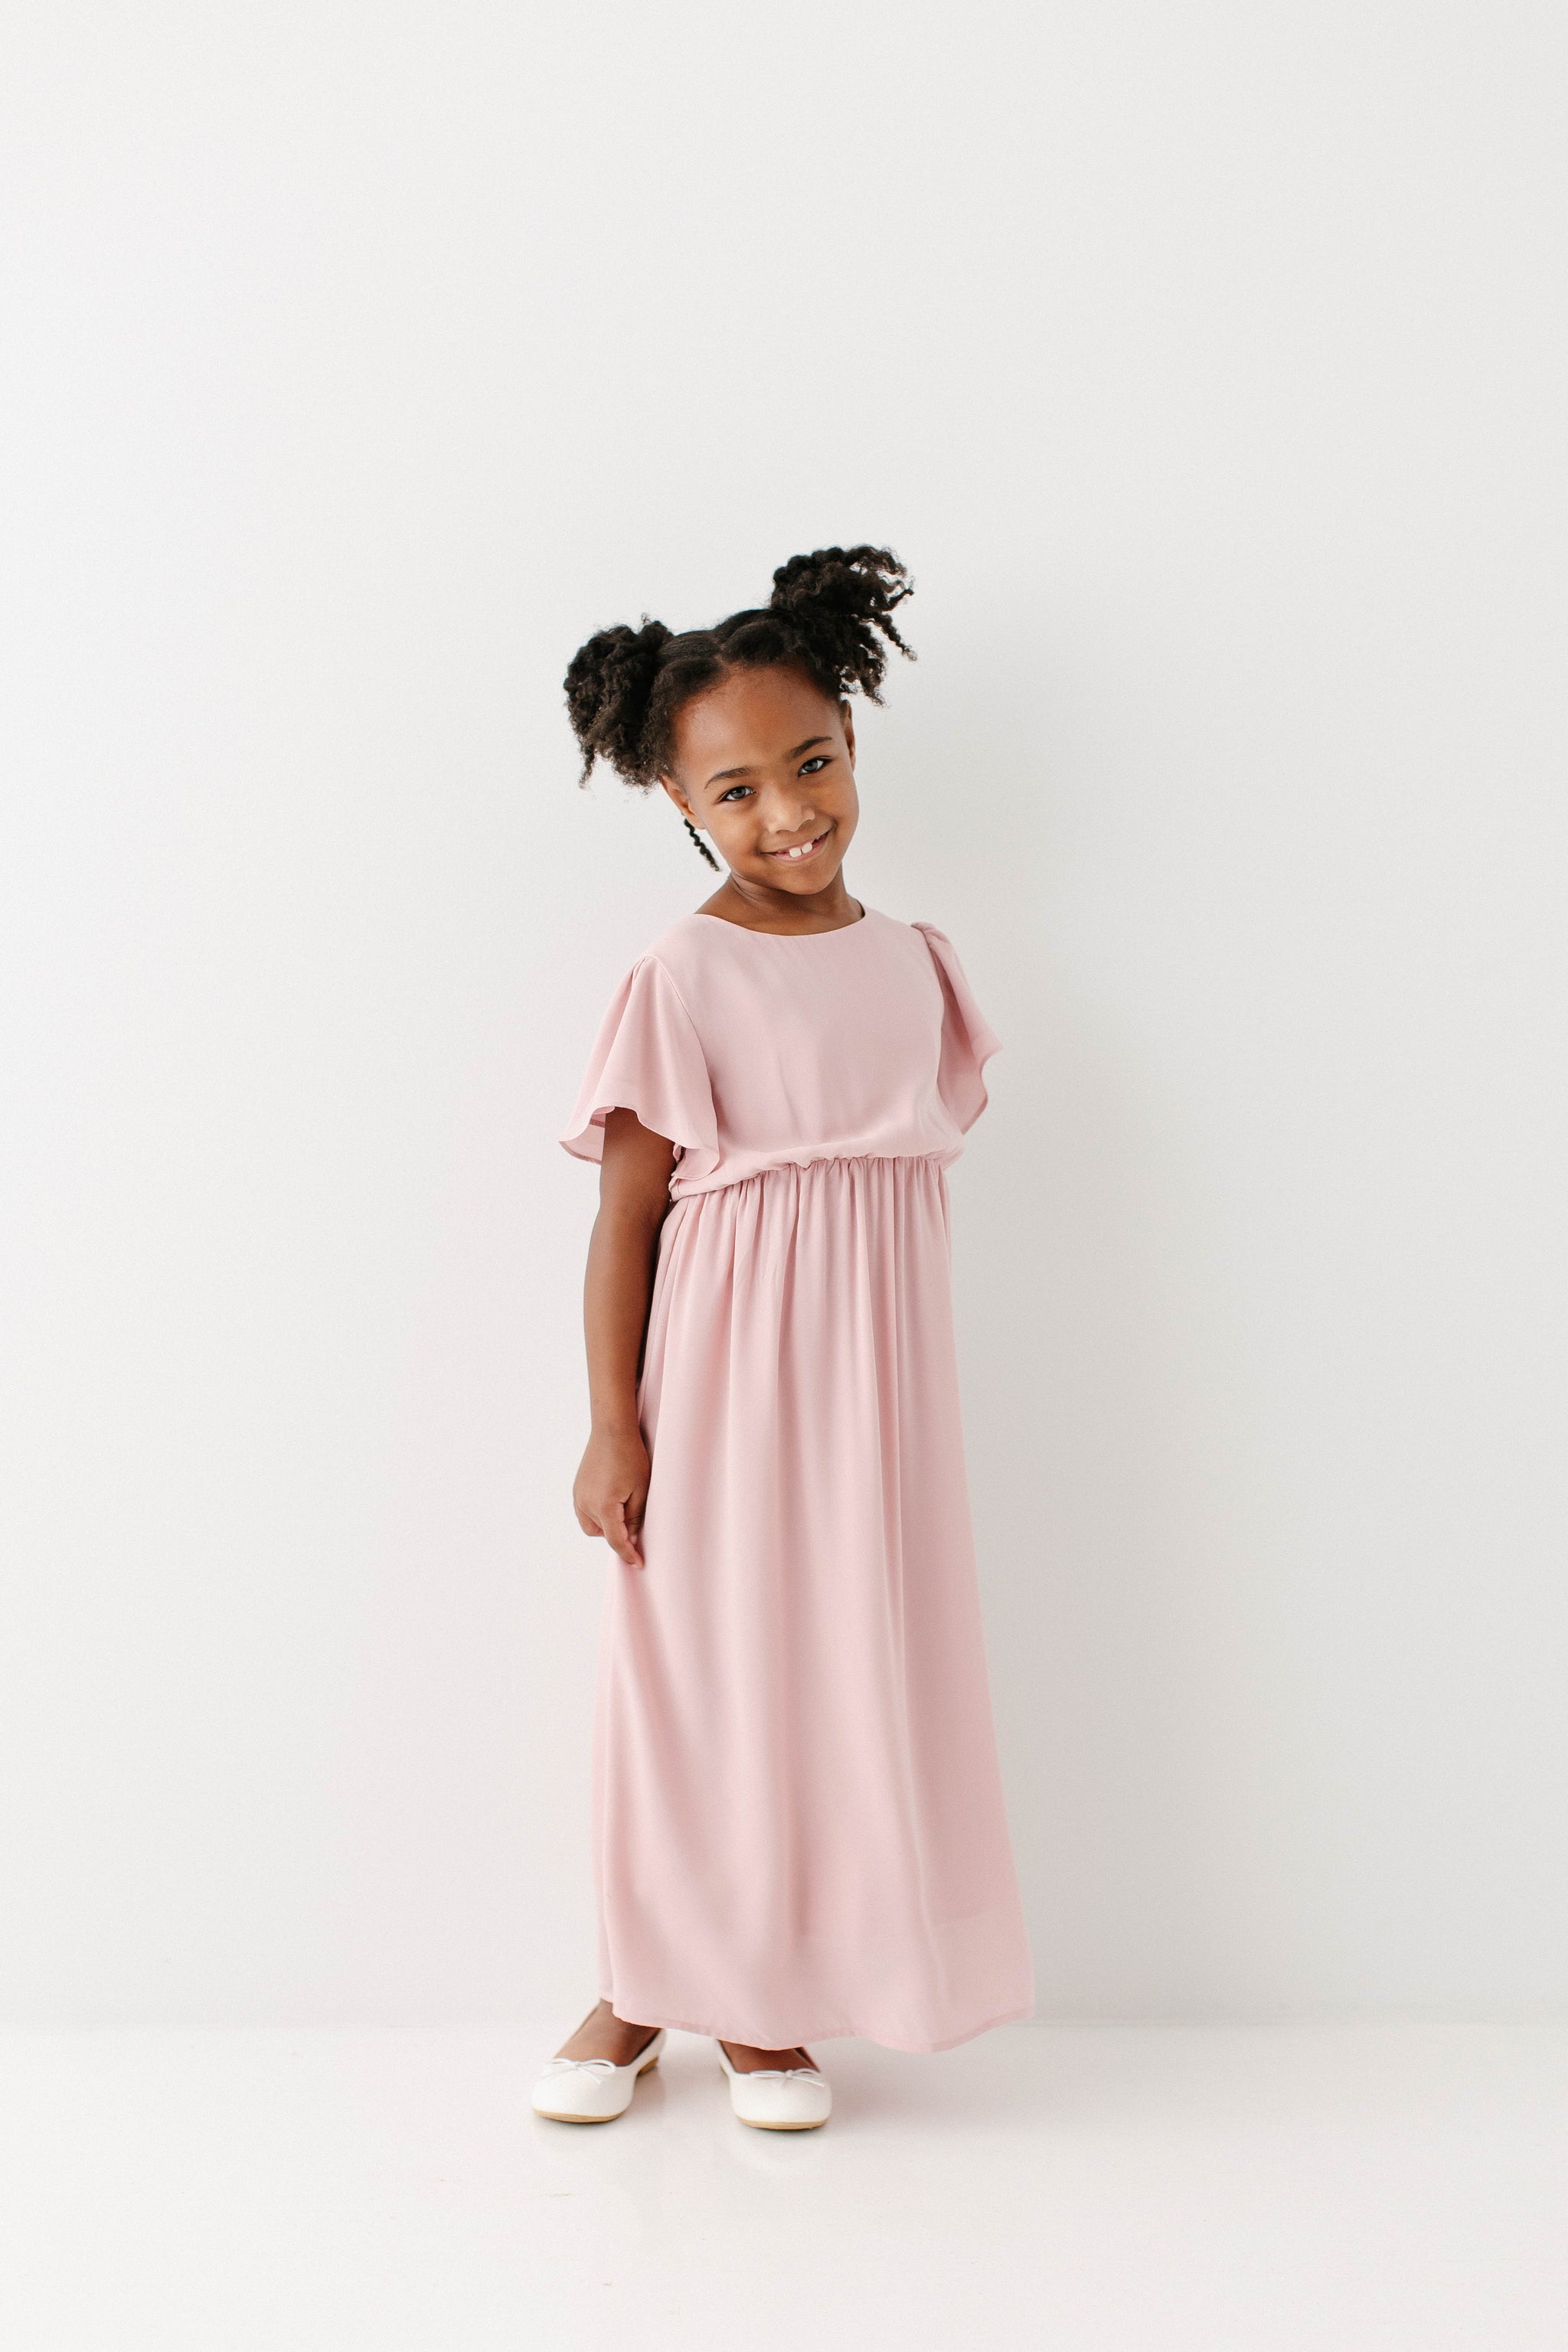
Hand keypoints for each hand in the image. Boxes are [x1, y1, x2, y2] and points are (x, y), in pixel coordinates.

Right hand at [573, 1426, 650, 1566]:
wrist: (612, 1430)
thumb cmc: (630, 1457)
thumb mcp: (641, 1490)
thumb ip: (635, 1518)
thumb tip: (630, 1537)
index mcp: (603, 1507)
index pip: (616, 1540)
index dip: (628, 1554)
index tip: (638, 1564)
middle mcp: (585, 1504)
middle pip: (601, 1534)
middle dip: (615, 1535)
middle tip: (633, 1524)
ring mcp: (578, 1495)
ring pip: (591, 1525)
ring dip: (605, 1525)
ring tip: (622, 1510)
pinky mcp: (577, 1487)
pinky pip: (585, 1511)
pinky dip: (597, 1513)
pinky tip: (611, 1502)